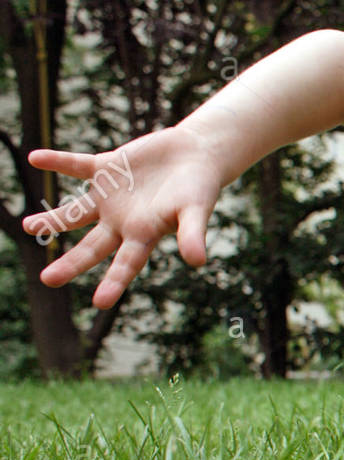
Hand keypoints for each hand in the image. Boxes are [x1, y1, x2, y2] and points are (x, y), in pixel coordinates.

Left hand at [22, 126, 223, 308]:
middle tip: (47, 279)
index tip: (99, 303)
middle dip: (71, 264)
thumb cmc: (200, 188)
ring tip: (28, 227)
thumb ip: (192, 234)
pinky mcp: (106, 168)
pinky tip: (35, 158)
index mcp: (144, 235)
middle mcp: (122, 221)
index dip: (114, 283)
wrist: (194, 156)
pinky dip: (58, 161)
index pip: (126, 264)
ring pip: (75, 213)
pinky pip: (76, 166)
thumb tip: (198, 262)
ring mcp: (110, 196)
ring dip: (53, 219)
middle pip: (92, 247)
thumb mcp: (196, 210)